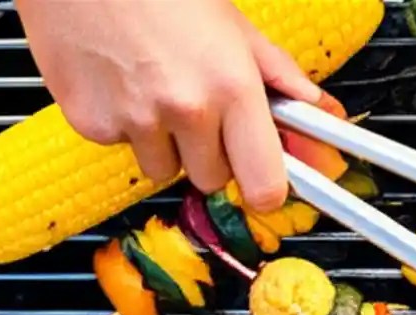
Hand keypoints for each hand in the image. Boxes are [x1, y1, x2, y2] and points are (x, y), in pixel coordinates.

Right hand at [16, 0, 327, 211]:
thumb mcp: (234, 25)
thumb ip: (281, 77)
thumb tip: (324, 114)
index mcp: (233, 87)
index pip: (266, 186)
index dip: (266, 188)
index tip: (262, 177)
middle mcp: (186, 110)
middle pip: (214, 181)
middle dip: (212, 155)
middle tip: (199, 109)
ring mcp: (135, 121)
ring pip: (164, 169)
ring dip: (166, 143)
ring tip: (155, 87)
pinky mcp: (90, 123)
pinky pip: (121, 147)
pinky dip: (123, 125)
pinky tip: (121, 81)